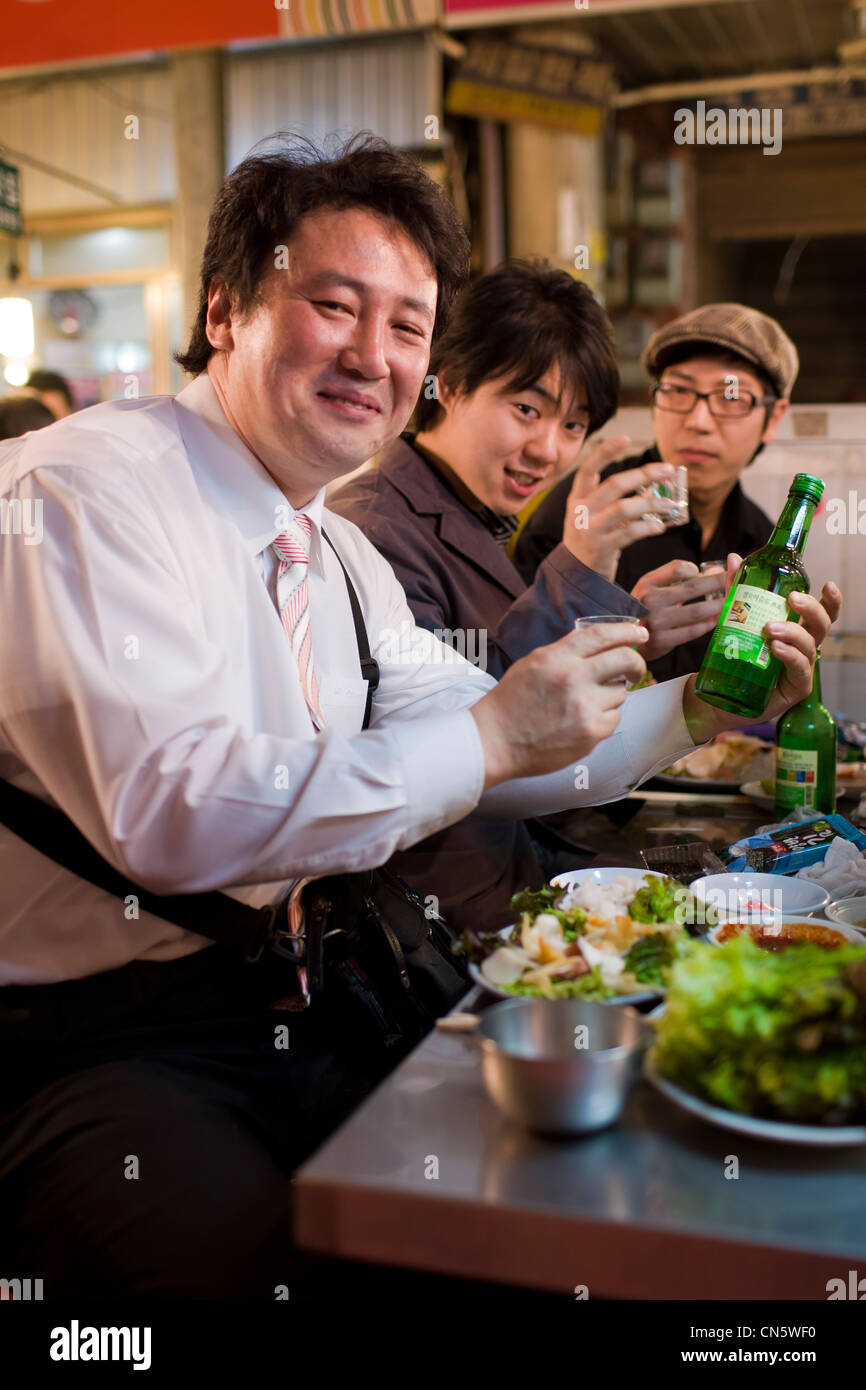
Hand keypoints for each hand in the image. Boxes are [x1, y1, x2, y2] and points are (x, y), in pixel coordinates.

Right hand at [470, 621, 648, 789]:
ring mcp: (585, 707)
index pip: (602, 635)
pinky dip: (604, 719)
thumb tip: (599, 642)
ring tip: (586, 703)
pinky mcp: (591, 733)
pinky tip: (582, 722)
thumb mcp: (533, 664)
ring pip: (621, 693)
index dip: (627, 632)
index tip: (640, 634)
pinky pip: (614, 718)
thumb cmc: (511, 702)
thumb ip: (565, 651)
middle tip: (634, 668)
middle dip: (636, 663)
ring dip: (611, 695)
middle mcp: (574, 678)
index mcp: (557, 657)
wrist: (494, 741)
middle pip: (626, 660)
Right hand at [561, 437, 675, 580]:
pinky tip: (660, 525)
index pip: (588, 468)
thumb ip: (612, 500)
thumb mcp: (591, 515)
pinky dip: (648, 527)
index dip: (606, 451)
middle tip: (668, 470)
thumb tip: (649, 485)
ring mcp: (590, 529)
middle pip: (614, 485)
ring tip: (669, 503)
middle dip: (644, 474)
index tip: (626, 438)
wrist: (574, 575)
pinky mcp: (602, 548)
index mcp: (577, 498)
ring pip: (624, 508)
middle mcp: (581, 511)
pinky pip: (630, 532)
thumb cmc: (589, 539)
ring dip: (651, 503)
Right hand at [631, 559, 725, 660]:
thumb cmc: (644, 609)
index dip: (697, 570)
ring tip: (732, 601)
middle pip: (694, 587)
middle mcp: (651, 601)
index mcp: (647, 583)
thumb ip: (678, 578)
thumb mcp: (651, 587)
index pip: (679, 568)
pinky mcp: (664, 641)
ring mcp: (657, 622)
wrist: (623, 639)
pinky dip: (709, 623)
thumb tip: (714, 571)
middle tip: (734, 580)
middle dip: (719, 582)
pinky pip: (694, 630)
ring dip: (720, 605)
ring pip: (698, 611)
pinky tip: (717, 619)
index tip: (708, 572)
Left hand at [682, 571, 842, 740]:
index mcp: (797, 629)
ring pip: (809, 646)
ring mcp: (801, 669)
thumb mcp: (733, 619)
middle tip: (793, 599)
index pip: (822, 613)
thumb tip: (734, 559)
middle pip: (822, 625)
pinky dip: (790, 656)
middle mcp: (803, 648)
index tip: (827, 584)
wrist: (719, 695)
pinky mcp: (794, 688)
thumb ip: (737, 592)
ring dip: (793, 632)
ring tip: (770, 628)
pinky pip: (799, 670)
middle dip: (812, 609)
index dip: (831, 600)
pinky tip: (776, 648)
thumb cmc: (735, 656)